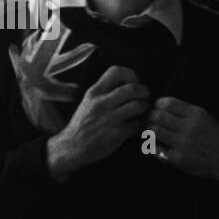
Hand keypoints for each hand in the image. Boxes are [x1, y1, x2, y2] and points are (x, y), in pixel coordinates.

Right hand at [47, 65, 150, 180]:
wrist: (71, 146)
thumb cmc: (84, 123)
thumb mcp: (89, 101)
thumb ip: (105, 91)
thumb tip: (128, 83)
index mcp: (94, 92)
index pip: (116, 71)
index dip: (131, 75)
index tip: (134, 83)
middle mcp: (101, 103)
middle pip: (132, 88)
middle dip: (144, 92)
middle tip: (146, 97)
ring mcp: (108, 119)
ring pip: (137, 105)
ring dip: (146, 107)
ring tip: (145, 110)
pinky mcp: (115, 134)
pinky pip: (137, 125)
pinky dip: (142, 124)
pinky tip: (139, 125)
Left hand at [148, 97, 218, 189]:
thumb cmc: (215, 138)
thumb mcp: (206, 117)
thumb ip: (187, 111)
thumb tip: (164, 105)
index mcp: (196, 114)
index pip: (168, 103)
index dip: (158, 104)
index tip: (157, 108)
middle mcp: (188, 127)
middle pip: (157, 116)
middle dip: (151, 117)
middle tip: (152, 120)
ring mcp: (182, 143)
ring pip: (154, 131)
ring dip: (150, 130)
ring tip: (153, 132)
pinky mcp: (178, 158)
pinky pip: (156, 149)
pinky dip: (154, 146)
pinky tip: (157, 145)